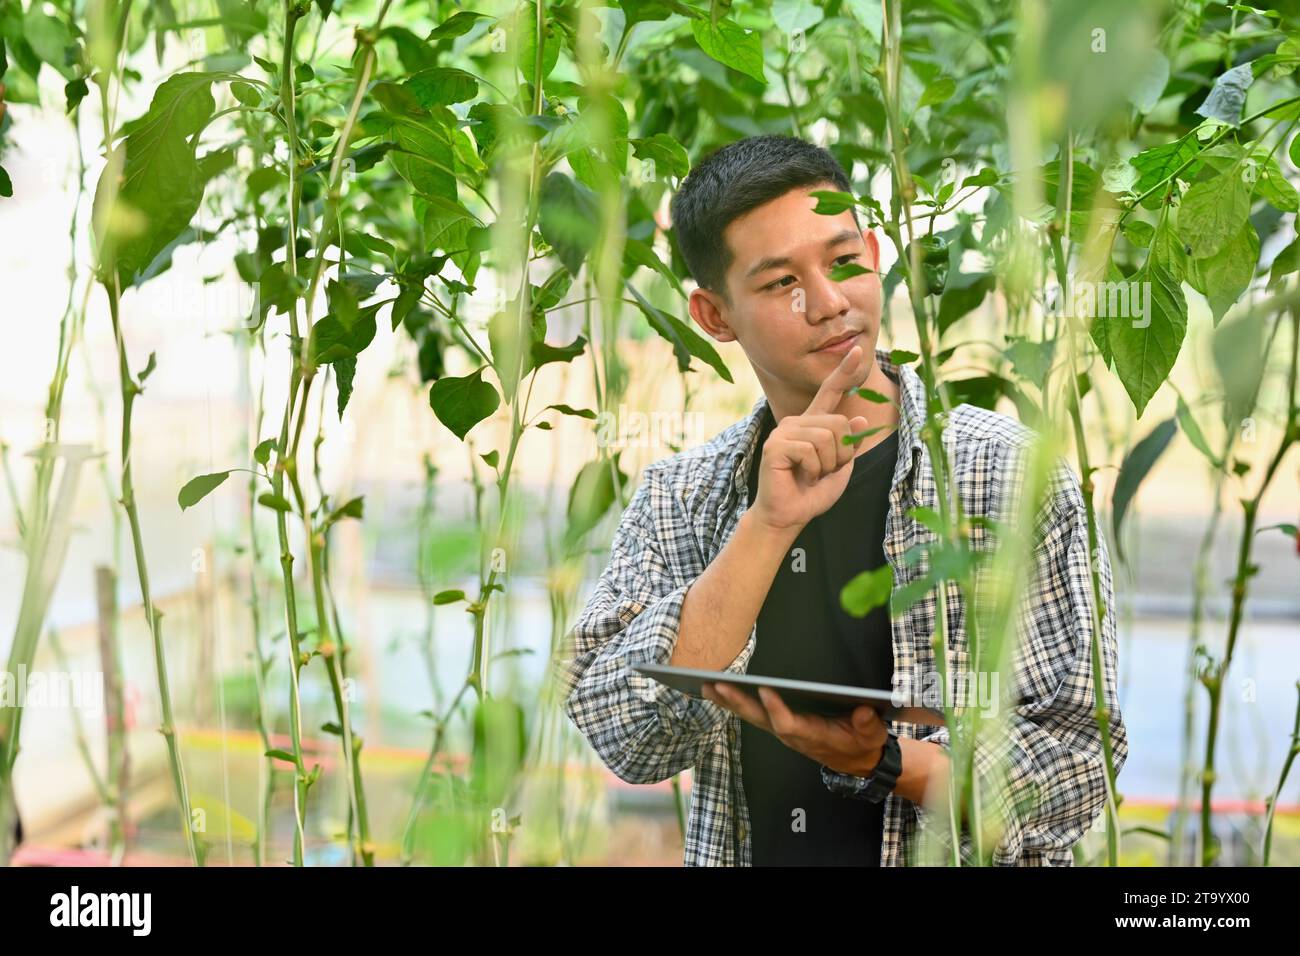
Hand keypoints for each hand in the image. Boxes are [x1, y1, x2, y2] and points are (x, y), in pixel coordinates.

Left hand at [702, 681, 888, 775]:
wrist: (856, 762)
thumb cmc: (862, 744)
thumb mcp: (872, 735)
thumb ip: (867, 724)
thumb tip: (862, 713)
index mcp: (812, 735)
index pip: (788, 723)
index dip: (776, 709)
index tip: (765, 690)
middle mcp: (791, 734)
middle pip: (759, 719)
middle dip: (737, 702)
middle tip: (716, 685)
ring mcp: (782, 731)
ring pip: (751, 716)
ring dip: (728, 702)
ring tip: (706, 685)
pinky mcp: (778, 726)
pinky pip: (753, 714)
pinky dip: (734, 703)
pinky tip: (718, 691)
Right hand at [748, 345, 873, 533]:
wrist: (787, 516)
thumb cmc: (811, 493)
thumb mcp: (840, 468)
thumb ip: (849, 445)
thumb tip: (858, 421)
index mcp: (812, 424)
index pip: (829, 392)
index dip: (844, 372)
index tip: (857, 350)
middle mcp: (796, 422)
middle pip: (839, 424)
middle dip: (841, 455)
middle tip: (823, 471)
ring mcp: (783, 432)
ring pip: (827, 437)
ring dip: (827, 464)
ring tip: (811, 474)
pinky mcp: (775, 445)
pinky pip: (810, 451)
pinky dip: (813, 470)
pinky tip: (800, 476)